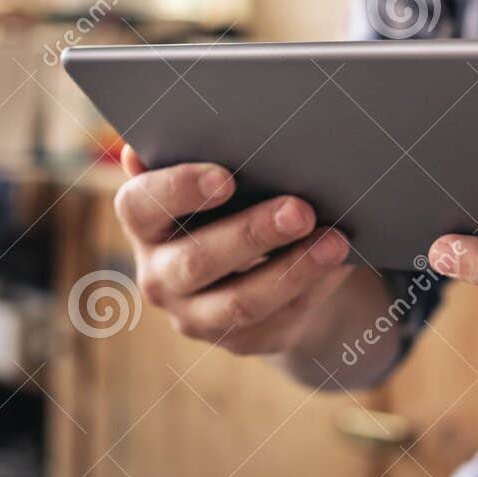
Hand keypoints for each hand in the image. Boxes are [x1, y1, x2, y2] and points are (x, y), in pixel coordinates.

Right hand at [112, 145, 353, 356]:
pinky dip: (312, 288)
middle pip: (197, 260)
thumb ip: (194, 154)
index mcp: (144, 224)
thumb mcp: (211, 181)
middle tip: (300, 210)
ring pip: (241, 302)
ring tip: (335, 241)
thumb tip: (159, 134)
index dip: (179, 191)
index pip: (140, 206)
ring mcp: (194, 316)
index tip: (227, 178)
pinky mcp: (238, 342)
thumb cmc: (229, 204)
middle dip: (252, 234)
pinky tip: (338, 264)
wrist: (252, 267)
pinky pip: (278, 319)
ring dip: (293, 269)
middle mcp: (158, 275)